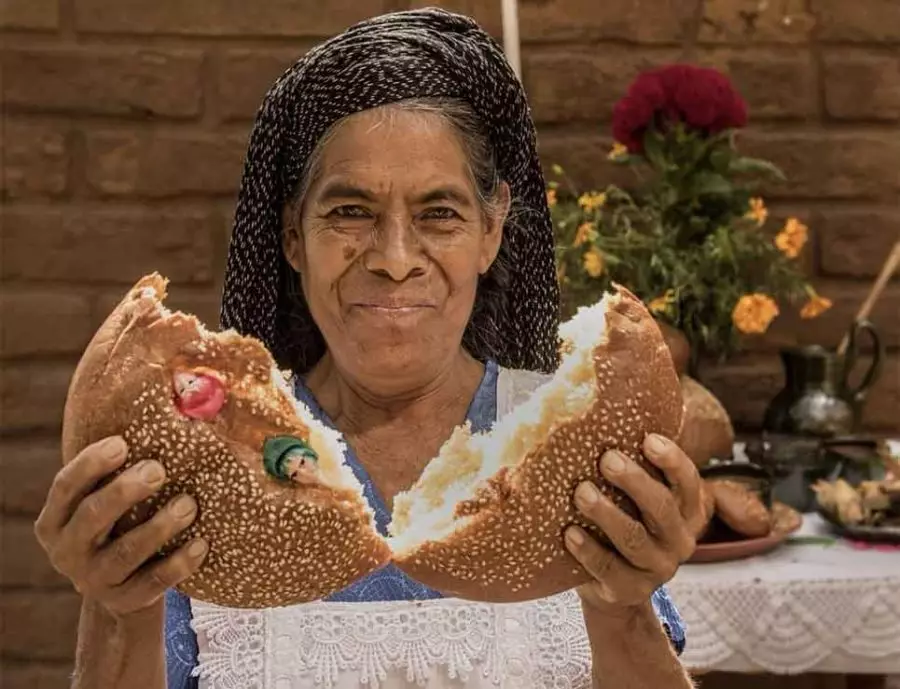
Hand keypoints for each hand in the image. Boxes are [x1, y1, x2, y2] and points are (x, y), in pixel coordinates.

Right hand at [34, 436, 207, 617]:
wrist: (123, 590)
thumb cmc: (121, 525)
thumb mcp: (107, 501)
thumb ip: (120, 470)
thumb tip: (168, 407)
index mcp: (56, 520)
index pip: (65, 487)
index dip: (90, 464)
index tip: (121, 443)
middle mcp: (67, 551)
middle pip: (92, 518)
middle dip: (124, 492)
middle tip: (157, 469)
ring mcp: (94, 580)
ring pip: (125, 552)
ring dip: (158, 527)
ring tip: (188, 504)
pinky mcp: (124, 601)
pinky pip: (152, 583)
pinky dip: (178, 564)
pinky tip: (201, 544)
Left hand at [565, 434, 703, 611]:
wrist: (613, 588)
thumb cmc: (621, 524)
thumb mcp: (634, 499)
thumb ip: (629, 468)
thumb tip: (595, 413)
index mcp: (686, 512)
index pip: (688, 482)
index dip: (672, 460)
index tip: (649, 439)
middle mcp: (678, 540)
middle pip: (662, 508)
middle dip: (635, 481)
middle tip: (607, 459)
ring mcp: (656, 569)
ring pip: (635, 539)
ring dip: (607, 514)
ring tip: (581, 492)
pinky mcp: (630, 591)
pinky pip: (609, 570)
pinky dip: (588, 550)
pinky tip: (569, 533)